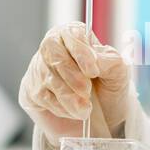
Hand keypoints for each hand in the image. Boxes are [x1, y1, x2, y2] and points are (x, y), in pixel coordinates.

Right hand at [18, 22, 132, 141]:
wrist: (100, 115)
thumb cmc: (107, 86)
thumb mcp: (118, 71)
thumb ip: (110, 61)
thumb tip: (96, 60)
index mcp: (74, 35)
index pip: (71, 35)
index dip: (81, 53)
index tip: (93, 71)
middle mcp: (52, 47)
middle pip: (55, 57)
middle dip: (73, 78)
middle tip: (87, 92)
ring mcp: (38, 69)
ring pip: (49, 80)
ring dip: (69, 97)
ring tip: (85, 109)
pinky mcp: (31, 90)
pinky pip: (43, 98)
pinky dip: (61, 107)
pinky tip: (72, 111)